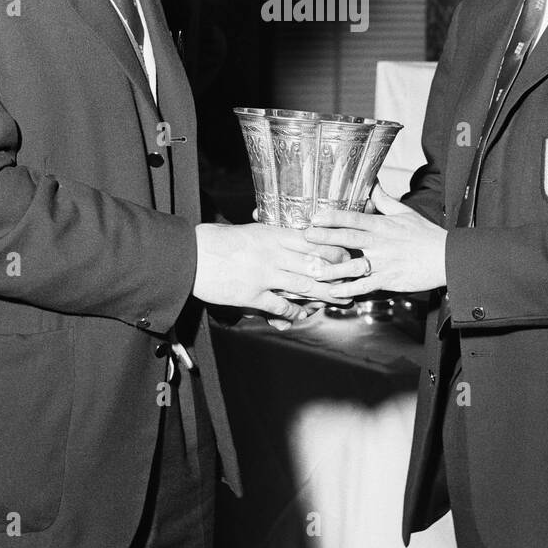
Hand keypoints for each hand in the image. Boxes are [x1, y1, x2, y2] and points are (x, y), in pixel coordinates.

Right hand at [193, 222, 354, 325]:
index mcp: (273, 234)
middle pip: (315, 263)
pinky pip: (280, 306)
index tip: (347, 254)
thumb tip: (290, 237)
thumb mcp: (249, 232)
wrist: (191, 256)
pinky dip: (295, 313)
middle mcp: (273, 253)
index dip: (333, 248)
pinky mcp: (252, 295)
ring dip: (326, 294)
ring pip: (304, 285)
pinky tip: (303, 316)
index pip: (312, 240)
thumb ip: (271, 237)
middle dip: (339, 272)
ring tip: (342, 299)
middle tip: (356, 278)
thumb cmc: (218, 241)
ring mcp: (264, 275)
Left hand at [303, 183, 447, 296]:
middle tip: (305, 237)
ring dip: (332, 269)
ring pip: (353, 266)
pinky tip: (334, 292)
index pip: (354, 218)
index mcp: (382, 225)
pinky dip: (350, 289)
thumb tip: (372, 184)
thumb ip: (384, 201)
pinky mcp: (389, 280)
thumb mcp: (405, 213)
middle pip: (348, 238)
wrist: (446, 257)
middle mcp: (380, 243)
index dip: (333, 217)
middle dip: (325, 238)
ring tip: (312, 270)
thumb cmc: (426, 234)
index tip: (315, 216)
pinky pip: (366, 285)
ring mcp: (384, 263)